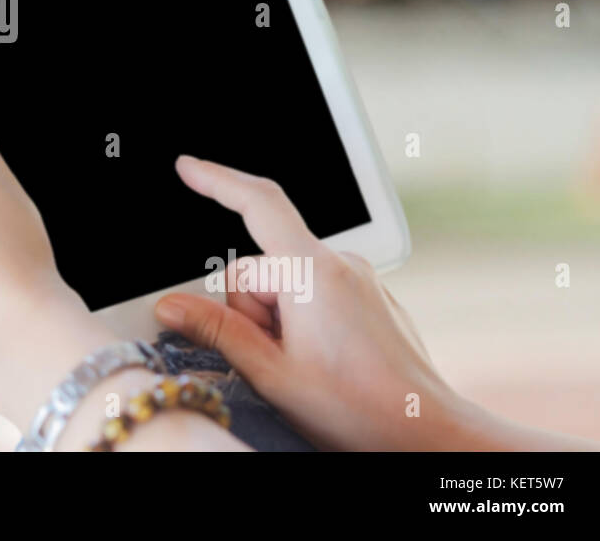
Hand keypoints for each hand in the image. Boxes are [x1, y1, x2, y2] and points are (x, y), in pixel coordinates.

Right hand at [154, 156, 599, 450]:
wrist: (428, 433)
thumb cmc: (361, 410)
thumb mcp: (273, 375)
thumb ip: (216, 334)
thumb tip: (171, 306)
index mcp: (312, 271)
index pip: (258, 204)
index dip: (216, 180)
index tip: (187, 167)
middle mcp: (339, 263)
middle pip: (259, 267)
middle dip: (251, 312)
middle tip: (276, 360)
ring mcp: (357, 278)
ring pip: (284, 285)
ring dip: (277, 321)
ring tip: (306, 366)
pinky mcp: (366, 296)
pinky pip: (313, 294)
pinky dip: (302, 322)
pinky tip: (324, 361)